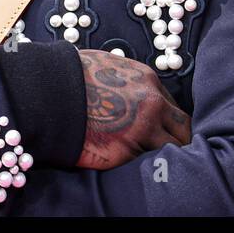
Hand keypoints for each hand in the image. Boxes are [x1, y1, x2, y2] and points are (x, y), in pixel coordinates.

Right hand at [75, 49, 191, 169]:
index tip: (160, 131)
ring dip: (163, 155)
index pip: (172, 107)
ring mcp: (142, 129)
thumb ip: (128, 81)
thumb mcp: (109, 66)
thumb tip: (132, 91)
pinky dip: (143, 165)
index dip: (166, 121)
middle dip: (177, 141)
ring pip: (171, 150)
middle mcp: (152, 105)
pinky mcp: (126, 150)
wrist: (51, 91)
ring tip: (153, 162)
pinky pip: (145, 161)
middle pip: (182, 129)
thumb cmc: (73, 77)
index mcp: (148, 82)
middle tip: (167, 151)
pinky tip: (137, 166)